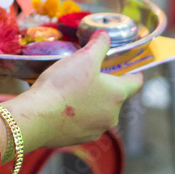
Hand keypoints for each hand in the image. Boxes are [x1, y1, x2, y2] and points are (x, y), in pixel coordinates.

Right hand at [10, 31, 142, 150]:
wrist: (39, 117)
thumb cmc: (64, 85)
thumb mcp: (83, 57)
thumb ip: (98, 44)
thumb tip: (105, 35)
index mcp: (117, 95)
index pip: (136, 83)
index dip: (134, 72)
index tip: (130, 67)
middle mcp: (112, 115)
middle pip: (115, 97)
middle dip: (105, 85)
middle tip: (89, 73)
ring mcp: (97, 130)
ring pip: (99, 110)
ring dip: (91, 100)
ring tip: (72, 89)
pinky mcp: (81, 138)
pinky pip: (85, 122)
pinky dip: (79, 113)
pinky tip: (63, 106)